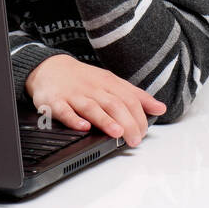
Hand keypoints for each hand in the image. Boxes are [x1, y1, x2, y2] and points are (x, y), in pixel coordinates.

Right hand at [24, 53, 166, 145]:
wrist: (49, 67)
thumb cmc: (83, 79)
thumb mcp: (111, 82)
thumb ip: (135, 96)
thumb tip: (159, 108)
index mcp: (108, 83)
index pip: (128, 98)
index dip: (139, 115)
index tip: (144, 131)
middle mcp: (92, 89)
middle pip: (113, 104)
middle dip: (126, 122)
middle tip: (135, 139)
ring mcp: (74, 95)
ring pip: (91, 107)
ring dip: (105, 120)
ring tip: (117, 133)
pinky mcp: (55, 102)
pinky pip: (64, 111)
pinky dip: (73, 120)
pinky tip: (83, 127)